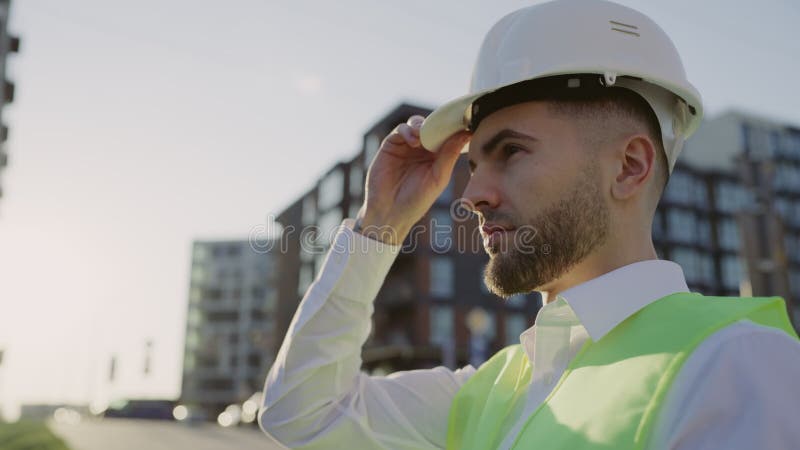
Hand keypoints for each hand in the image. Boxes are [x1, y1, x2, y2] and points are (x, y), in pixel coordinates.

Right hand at [357, 115, 471, 244]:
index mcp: (438, 157)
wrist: (389, 211)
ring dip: (422, 125)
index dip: (455, 127)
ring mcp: (406, 146)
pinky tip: (413, 141)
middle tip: (444, 122)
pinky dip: (407, 130)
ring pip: (417, 124)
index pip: (448, 135)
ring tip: (424, 135)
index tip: (465, 120)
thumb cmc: (417, 201)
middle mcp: (422, 149)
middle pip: (433, 126)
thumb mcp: (438, 178)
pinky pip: (400, 130)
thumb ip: (450, 155)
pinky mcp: (390, 145)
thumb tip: (467, 134)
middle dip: (438, 123)